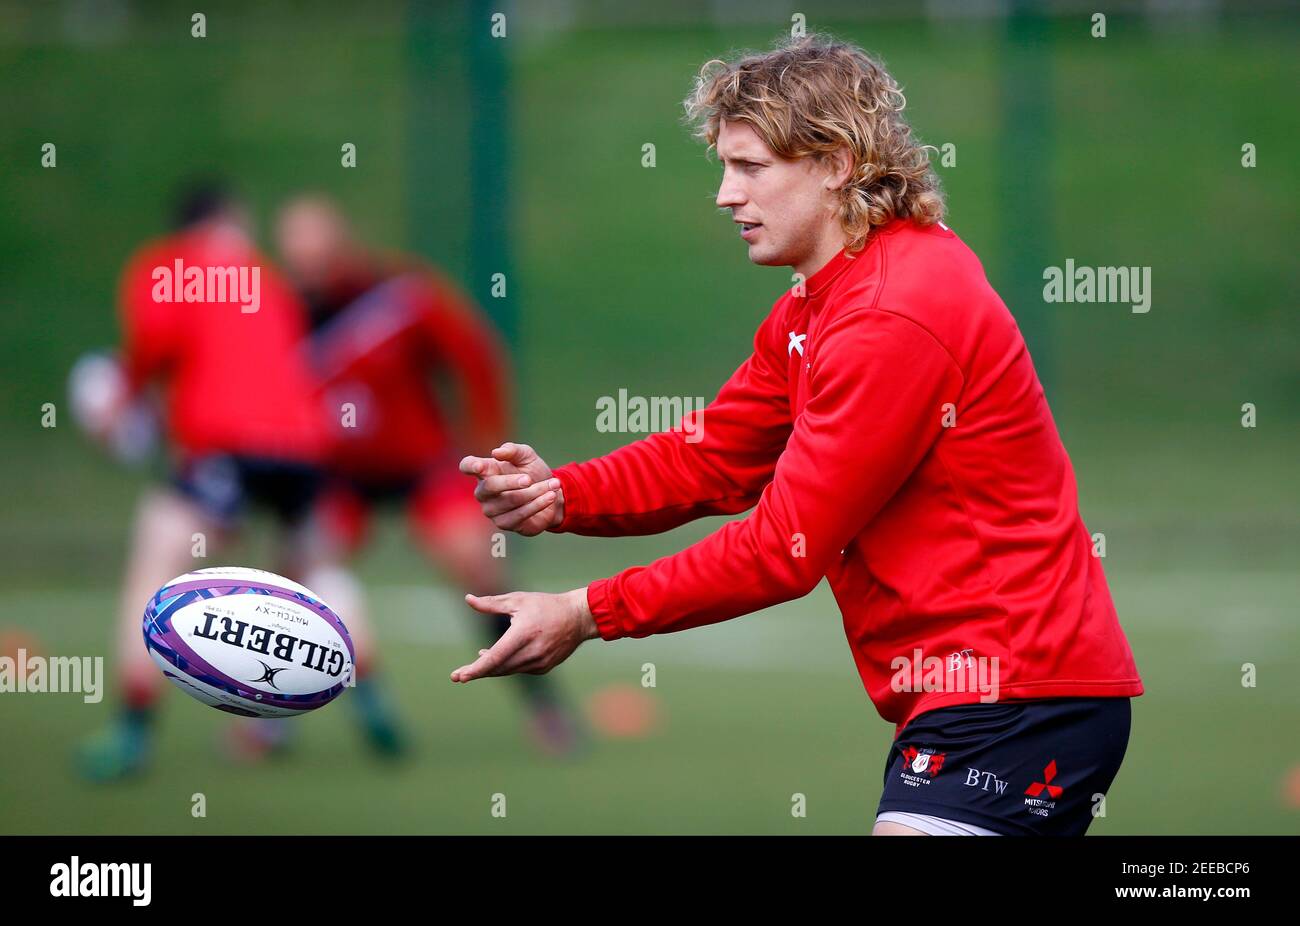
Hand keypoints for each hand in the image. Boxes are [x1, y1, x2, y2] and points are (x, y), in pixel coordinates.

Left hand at [450, 588, 597, 682]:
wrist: (579, 617)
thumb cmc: (545, 605)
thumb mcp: (518, 599)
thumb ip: (491, 603)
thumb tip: (468, 599)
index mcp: (524, 633)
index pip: (496, 657)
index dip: (476, 668)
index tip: (461, 676)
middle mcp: (532, 652)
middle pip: (498, 668)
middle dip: (476, 672)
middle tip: (456, 676)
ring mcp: (540, 662)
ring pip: (508, 671)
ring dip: (490, 669)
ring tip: (474, 665)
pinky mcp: (544, 667)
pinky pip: (519, 670)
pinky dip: (505, 667)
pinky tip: (496, 659)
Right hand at [459, 441, 564, 535]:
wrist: (552, 494)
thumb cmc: (533, 473)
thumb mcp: (527, 456)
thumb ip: (513, 450)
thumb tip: (496, 452)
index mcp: (485, 471)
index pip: (467, 466)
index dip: (470, 466)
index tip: (480, 466)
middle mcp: (484, 492)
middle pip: (490, 486)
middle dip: (512, 481)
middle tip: (530, 479)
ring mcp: (492, 510)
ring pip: (511, 500)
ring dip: (535, 492)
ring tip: (553, 485)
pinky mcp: (505, 524)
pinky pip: (521, 514)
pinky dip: (538, 504)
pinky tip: (550, 496)